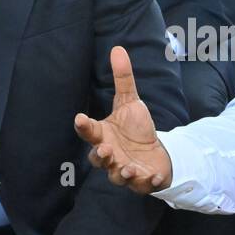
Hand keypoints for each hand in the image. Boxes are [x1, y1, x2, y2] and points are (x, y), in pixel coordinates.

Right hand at [74, 45, 172, 193]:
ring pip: (116, 176)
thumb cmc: (136, 128)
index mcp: (103, 135)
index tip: (80, 118)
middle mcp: (110, 155)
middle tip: (106, 149)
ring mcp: (124, 170)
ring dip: (121, 172)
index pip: (89, 131)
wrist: (155, 152)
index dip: (84, 126)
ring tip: (128, 167)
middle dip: (101, 156)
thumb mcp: (130, 101)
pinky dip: (146, 182)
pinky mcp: (140, 181)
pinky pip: (140, 185)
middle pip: (98, 159)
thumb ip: (123, 79)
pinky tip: (153, 176)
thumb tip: (117, 48)